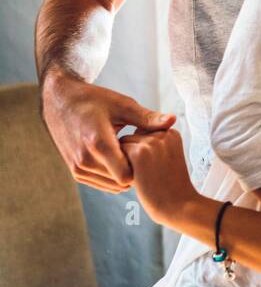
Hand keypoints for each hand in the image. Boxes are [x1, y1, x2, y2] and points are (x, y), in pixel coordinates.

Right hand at [40, 71, 175, 192]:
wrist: (61, 102)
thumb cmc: (94, 100)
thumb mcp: (122, 105)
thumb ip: (148, 118)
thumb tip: (173, 120)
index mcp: (97, 143)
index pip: (127, 176)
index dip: (141, 167)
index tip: (146, 151)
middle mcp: (85, 160)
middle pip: (121, 182)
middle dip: (134, 170)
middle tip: (139, 151)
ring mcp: (78, 168)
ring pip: (112, 186)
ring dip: (123, 173)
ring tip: (127, 152)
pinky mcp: (76, 172)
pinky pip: (102, 184)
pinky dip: (112, 175)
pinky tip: (118, 157)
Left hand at [118, 127, 199, 228]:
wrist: (180, 206)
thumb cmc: (170, 187)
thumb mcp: (168, 159)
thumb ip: (153, 147)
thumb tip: (126, 141)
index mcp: (172, 133)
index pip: (144, 133)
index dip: (144, 153)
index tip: (157, 169)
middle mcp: (163, 133)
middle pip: (133, 137)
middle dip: (133, 155)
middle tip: (149, 175)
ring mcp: (152, 142)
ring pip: (123, 144)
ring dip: (125, 161)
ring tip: (142, 178)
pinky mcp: (139, 153)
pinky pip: (116, 154)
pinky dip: (119, 168)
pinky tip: (135, 181)